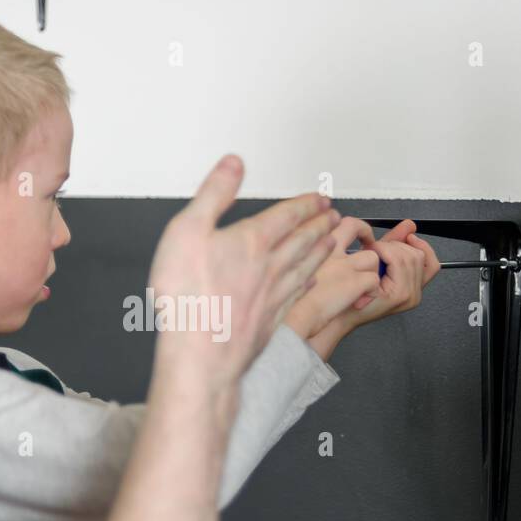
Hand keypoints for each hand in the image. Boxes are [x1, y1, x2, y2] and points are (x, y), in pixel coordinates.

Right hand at [147, 155, 338, 393]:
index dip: (305, 204)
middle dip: (319, 224)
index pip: (287, 216)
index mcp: (252, 242)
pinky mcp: (271, 321)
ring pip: (306, 267)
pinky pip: (298, 295)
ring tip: (332, 241)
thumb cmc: (190, 298)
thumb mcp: (188, 230)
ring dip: (321, 251)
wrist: (203, 355)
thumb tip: (233, 165)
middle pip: (302, 240)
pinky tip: (311, 283)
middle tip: (333, 215)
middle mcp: (270, 268)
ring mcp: (274, 296)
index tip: (319, 197)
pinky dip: (308, 284)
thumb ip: (214, 194)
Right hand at [284, 217, 382, 341]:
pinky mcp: (355, 282)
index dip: (335, 225)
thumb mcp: (284, 271)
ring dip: (370, 270)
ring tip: (363, 283)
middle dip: (364, 231)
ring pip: (371, 256)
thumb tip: (303, 264)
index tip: (336, 231)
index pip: (325, 221)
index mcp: (307, 244)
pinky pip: (373, 280)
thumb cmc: (286, 301)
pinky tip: (360, 300)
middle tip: (367, 240)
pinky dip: (371, 292)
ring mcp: (343, 264)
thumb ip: (297, 262)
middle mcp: (326, 248)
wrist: (291, 318)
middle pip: (353, 225)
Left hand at [308, 219, 440, 358]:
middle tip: (378, 250)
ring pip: (409, 255)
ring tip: (374, 256)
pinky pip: (399, 260)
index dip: (421, 245)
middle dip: (397, 245)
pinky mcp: (399, 295)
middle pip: (418, 254)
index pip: (432, 263)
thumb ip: (395, 243)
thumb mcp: (378, 261)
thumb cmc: (353, 291)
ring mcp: (408, 295)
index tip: (409, 236)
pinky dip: (385, 252)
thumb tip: (409, 225)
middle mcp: (414, 294)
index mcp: (412, 289)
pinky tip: (375, 257)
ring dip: (388, 248)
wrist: (340, 312)